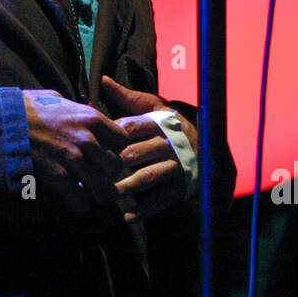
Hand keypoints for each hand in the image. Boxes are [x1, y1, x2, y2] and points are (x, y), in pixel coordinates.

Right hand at [23, 90, 130, 214]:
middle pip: (115, 165)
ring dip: (94, 190)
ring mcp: (73, 159)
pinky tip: (75, 202)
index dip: (115, 148)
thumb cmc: (26, 107)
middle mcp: (87, 139)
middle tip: (97, 175)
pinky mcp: (58, 177)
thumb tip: (79, 108)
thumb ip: (74, 106)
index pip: (122, 139)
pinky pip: (81, 199)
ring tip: (86, 190)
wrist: (1, 122)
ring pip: (101, 185)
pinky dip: (80, 204)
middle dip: (107, 172)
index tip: (105, 152)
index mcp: (90, 118)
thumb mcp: (55, 97)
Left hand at [100, 75, 197, 222]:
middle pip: (135, 154)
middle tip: (89, 174)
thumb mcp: (154, 107)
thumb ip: (127, 98)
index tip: (89, 146)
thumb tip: (103, 80)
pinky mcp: (181, 187)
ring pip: (147, 177)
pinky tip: (127, 216)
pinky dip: (145, 209)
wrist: (209, 148)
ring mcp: (175, 167)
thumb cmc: (170, 125)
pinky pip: (161, 200)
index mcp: (158, 123)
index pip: (130, 128)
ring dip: (124, 188)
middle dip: (112, 165)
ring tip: (103, 197)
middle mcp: (168, 144)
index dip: (110, 137)